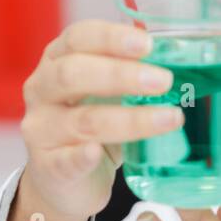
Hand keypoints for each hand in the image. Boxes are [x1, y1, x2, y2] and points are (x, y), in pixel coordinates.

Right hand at [19, 19, 183, 220]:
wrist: (66, 181)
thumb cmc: (92, 127)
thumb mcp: (107, 94)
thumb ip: (130, 73)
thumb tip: (179, 54)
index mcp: (56, 62)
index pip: (77, 38)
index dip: (111, 38)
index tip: (147, 45)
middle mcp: (41, 90)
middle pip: (73, 74)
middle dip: (121, 75)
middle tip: (164, 81)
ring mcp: (41, 129)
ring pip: (84, 120)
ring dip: (131, 119)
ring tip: (170, 118)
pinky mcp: (48, 167)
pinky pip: (65, 160)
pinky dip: (83, 156)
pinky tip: (98, 153)